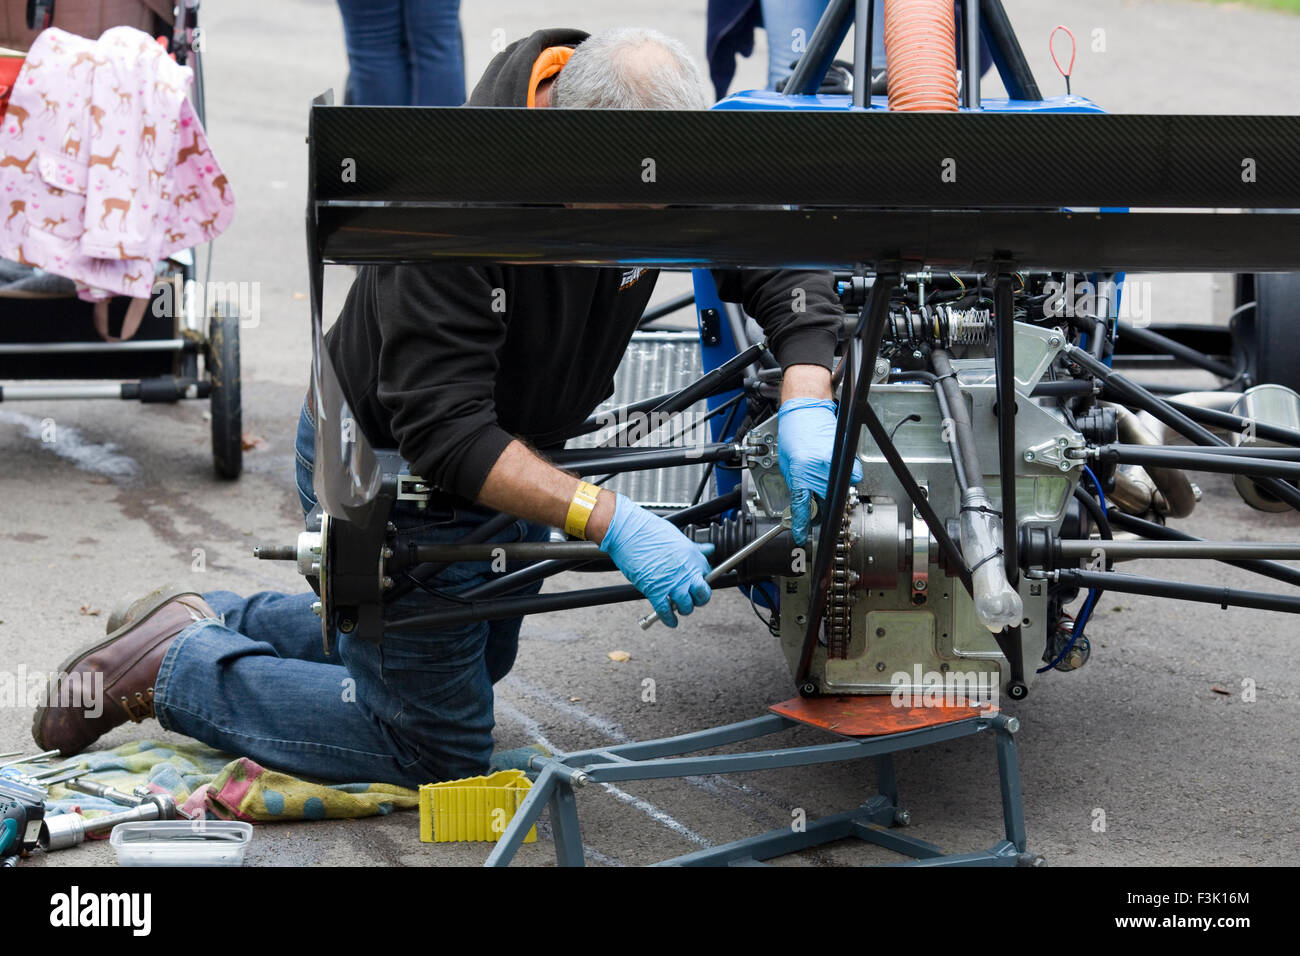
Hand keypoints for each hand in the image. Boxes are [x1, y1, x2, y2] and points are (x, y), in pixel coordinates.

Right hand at [598, 493, 711, 626]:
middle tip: (691, 599)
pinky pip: (666, 611)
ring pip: (686, 607)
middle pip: (702, 596)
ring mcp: (671, 583)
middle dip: (698, 600)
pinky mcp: (655, 591)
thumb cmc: (651, 531)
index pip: (709, 577)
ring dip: (683, 609)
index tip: (697, 586)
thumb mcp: (679, 537)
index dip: (703, 583)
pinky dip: (669, 619)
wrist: (629, 532)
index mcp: (694, 558)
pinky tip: (671, 621)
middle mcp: (686, 572)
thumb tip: (708, 549)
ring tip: (679, 608)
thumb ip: (695, 548)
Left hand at [777, 397, 862, 544]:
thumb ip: (797, 484)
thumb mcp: (787, 463)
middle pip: (825, 502)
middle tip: (816, 503)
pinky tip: (835, 471)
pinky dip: (845, 478)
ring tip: (823, 479)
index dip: (802, 524)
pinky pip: (851, 477)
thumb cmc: (794, 432)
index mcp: (801, 471)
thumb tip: (802, 504)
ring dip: (832, 492)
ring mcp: (835, 463)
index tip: (802, 535)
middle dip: (820, 507)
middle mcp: (819, 468)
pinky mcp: (846, 457)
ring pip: (839, 491)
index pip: (802, 506)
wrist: (807, 409)